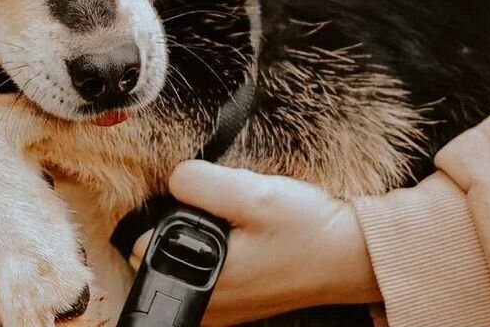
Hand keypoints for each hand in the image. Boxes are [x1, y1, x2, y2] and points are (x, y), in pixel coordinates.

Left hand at [132, 161, 380, 325]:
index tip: (199, 201)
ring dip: (198, 236)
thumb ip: (199, 183)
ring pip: (180, 261)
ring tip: (236, 223)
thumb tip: (171, 180)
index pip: (140, 243)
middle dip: (178, 224)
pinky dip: (216, 250)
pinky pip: (204, 271)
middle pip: (157, 253)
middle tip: (223, 210)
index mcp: (200, 284)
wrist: (349, 253)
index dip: (162, 212)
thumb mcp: (251, 193)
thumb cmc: (305, 228)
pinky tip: (243, 237)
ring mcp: (221, 309)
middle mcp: (205, 306)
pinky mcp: (236, 302)